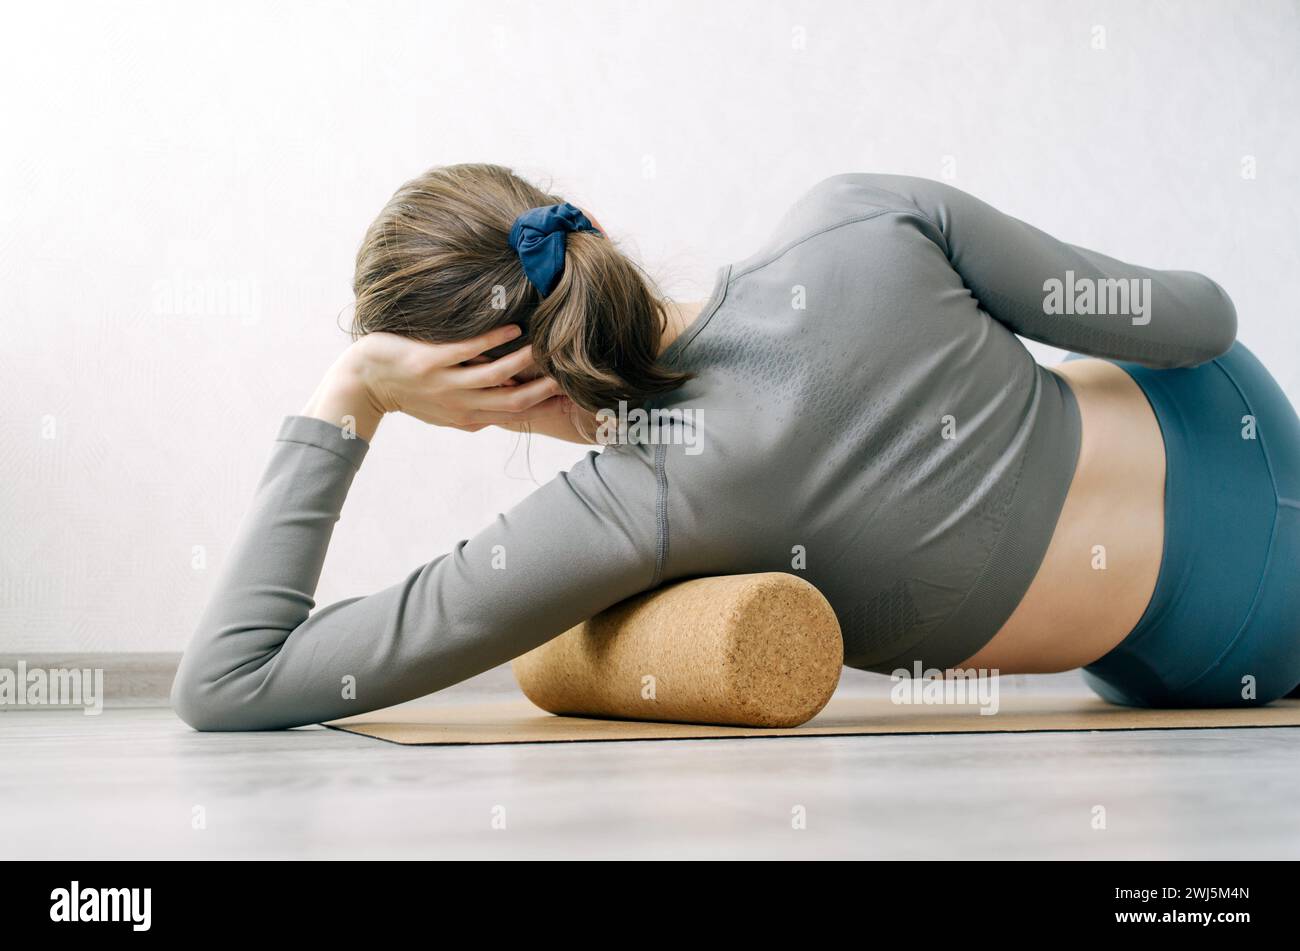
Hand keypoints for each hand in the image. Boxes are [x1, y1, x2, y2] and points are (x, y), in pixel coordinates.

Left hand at [303, 325, 567, 440]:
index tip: (566, 392)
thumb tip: (497, 418)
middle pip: (511, 399)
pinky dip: (492, 338)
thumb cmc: (407, 394)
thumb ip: (471, 416)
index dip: (541, 404)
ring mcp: (444, 383)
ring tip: (542, 345)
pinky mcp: (428, 361)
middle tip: (567, 370)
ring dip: (521, 360)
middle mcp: (458, 403)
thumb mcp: (441, 414)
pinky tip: (511, 327)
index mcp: (465, 417)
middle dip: (541, 386)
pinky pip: (466, 349)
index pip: (512, 413)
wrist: (365, 382)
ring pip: (493, 374)